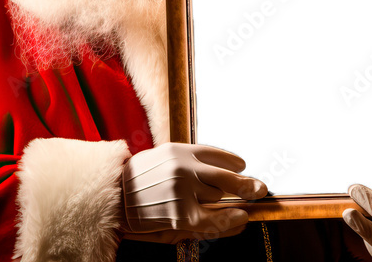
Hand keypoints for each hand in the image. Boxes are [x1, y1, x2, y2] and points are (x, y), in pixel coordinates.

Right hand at [120, 142, 266, 242]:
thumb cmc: (137, 181)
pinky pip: (214, 218)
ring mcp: (183, 191)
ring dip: (226, 202)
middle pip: (227, 177)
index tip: (242, 168)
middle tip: (261, 188)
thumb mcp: (161, 159)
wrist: (110, 199)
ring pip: (219, 197)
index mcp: (178, 150)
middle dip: (247, 185)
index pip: (216, 154)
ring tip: (227, 208)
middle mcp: (183, 167)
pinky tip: (241, 219)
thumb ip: (189, 161)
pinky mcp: (181, 214)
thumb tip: (228, 168)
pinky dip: (230, 220)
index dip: (234, 163)